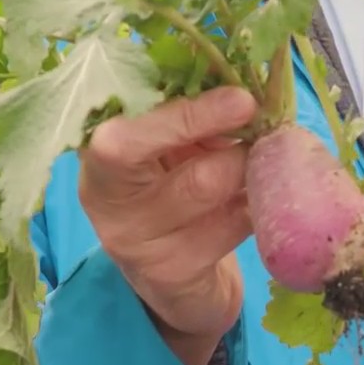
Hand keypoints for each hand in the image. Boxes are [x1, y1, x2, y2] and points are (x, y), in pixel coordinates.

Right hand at [79, 86, 257, 364]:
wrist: (180, 286)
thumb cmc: (176, 198)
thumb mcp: (176, 153)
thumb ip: (194, 118)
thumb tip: (244, 78)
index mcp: (98, 154)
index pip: (121, 123)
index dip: (182, 110)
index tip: (241, 99)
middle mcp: (103, 196)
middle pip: (139, 150)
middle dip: (210, 128)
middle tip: (262, 127)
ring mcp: (132, 239)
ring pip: (201, 184)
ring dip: (246, 167)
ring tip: (265, 162)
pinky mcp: (169, 273)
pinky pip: (230, 226)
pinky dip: (258, 206)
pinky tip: (263, 202)